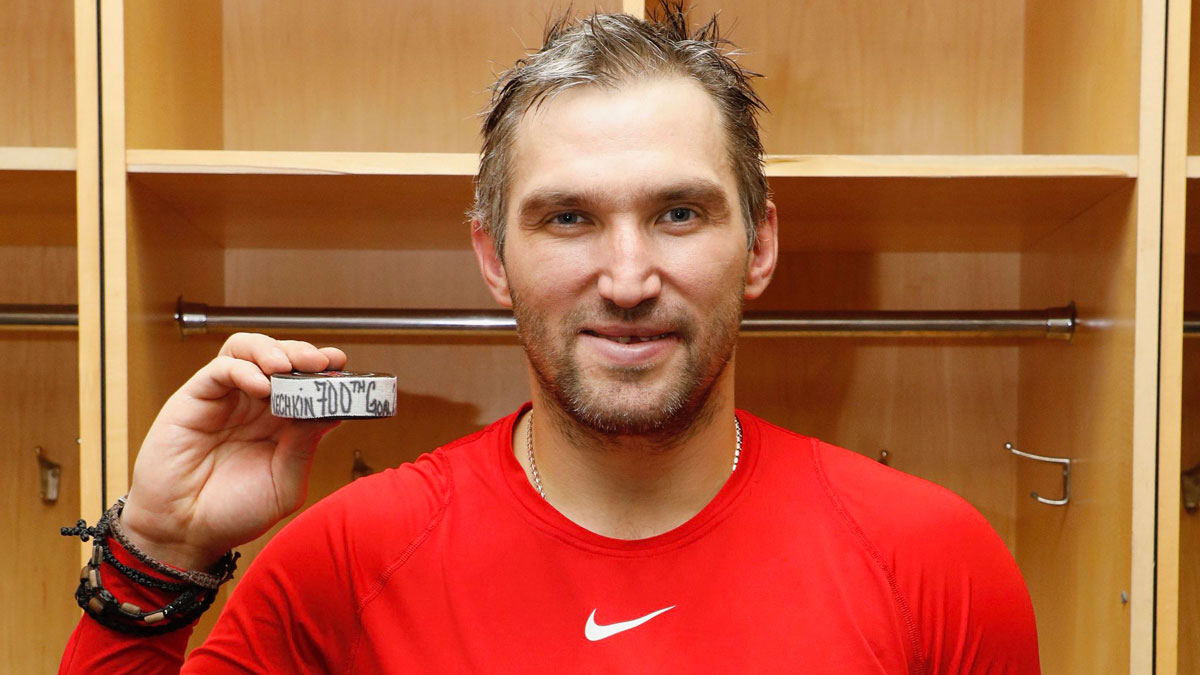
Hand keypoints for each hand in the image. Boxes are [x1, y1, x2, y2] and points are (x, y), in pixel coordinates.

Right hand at [119, 333, 346, 569]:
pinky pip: (220, 369)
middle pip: (281, 356)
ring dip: (272, 350)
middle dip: (304, 353)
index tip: (342, 367)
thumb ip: (304, 446)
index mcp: (282, 422)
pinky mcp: (194, 399)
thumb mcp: (284, 484)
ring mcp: (226, 399)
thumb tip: (330, 410)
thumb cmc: (234, 512)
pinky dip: (244, 369)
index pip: (306, 381)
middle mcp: (255, 404)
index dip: (325, 370)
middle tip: (321, 363)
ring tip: (288, 367)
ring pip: (248, 350)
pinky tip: (260, 386)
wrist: (184, 534)